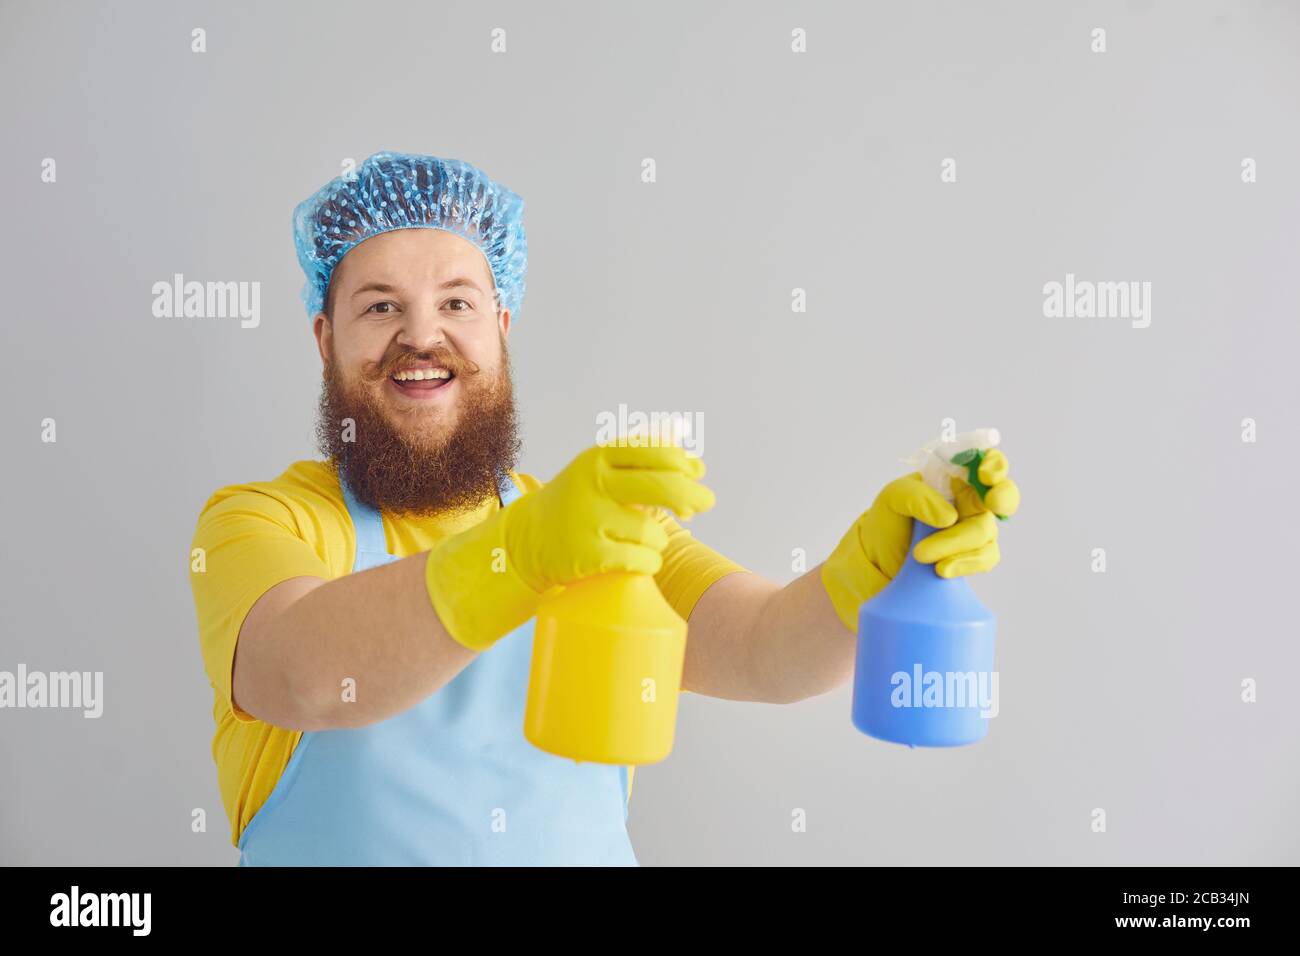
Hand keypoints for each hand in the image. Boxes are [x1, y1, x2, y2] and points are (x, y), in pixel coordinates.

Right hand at [504, 442, 715, 591]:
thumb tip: (698, 467)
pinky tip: (643, 559)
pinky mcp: (588, 555)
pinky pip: (642, 560)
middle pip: (660, 486)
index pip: (652, 450)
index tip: (695, 472)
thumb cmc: (581, 501)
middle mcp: (592, 484)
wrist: (530, 539)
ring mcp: (589, 520)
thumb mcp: (602, 470)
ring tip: (647, 541)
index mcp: (598, 458)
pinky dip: (650, 562)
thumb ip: (646, 463)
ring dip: (659, 539)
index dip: (681, 461)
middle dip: (691, 495)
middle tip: (707, 502)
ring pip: (653, 532)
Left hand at [819, 450, 1020, 631]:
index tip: (985, 474)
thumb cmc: (889, 520)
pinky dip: (964, 563)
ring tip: (920, 555)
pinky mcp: (973, 556)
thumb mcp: (893, 497)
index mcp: (955, 478)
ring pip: (985, 531)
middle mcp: (971, 501)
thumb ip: (917, 497)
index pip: (985, 462)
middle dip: (1003, 496)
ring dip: (956, 543)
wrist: (879, 560)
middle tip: (991, 502)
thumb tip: (950, 517)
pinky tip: (941, 570)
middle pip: (1004, 494)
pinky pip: (985, 558)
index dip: (994, 464)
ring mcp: (975, 528)